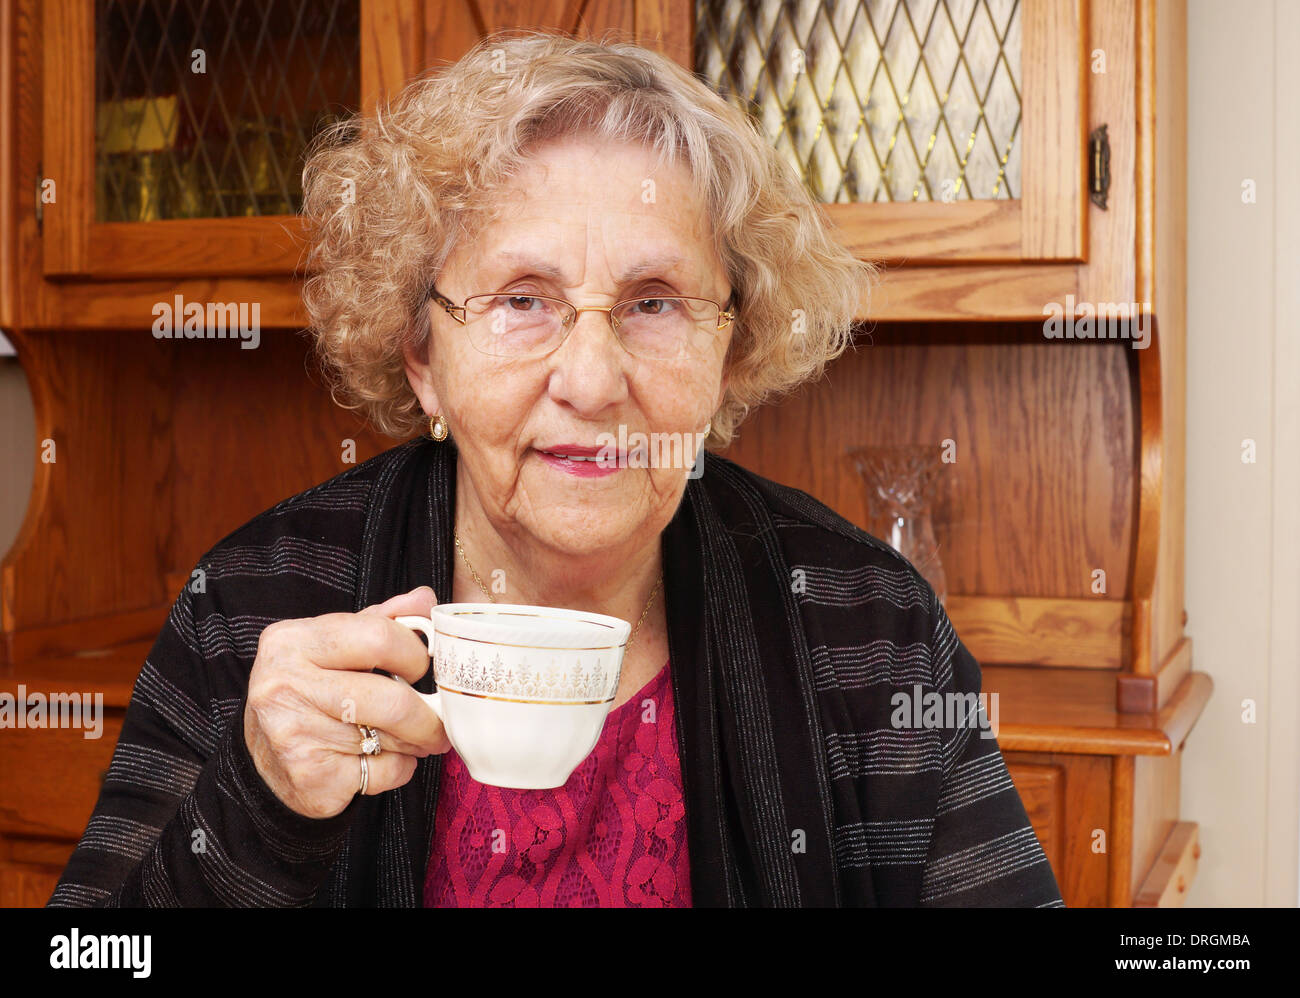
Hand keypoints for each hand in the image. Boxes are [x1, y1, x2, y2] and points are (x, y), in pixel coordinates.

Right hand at [243, 587, 450, 818]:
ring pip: (391, 739)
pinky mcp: (310, 776)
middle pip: (392, 698)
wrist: (264, 764)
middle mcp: (286, 683)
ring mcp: (294, 733)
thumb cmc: (310, 694)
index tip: (421, 670)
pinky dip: (397, 769)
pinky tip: (381, 761)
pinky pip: (382, 772)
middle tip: (439, 722)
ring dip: (416, 743)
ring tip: (415, 739)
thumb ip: (380, 620)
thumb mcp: (333, 647)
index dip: (414, 655)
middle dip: (429, 716)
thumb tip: (425, 599)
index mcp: (293, 640)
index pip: (379, 637)